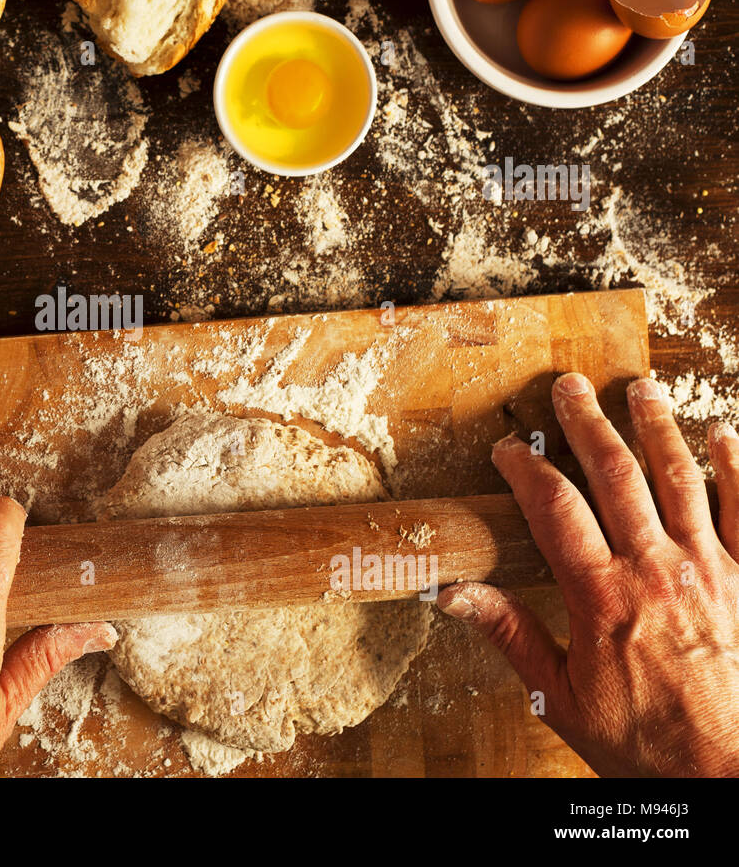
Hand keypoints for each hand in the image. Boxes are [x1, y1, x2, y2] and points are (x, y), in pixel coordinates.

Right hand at [438, 373, 738, 776]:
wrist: (729, 775)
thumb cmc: (648, 745)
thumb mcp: (560, 699)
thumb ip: (509, 635)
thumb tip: (452, 595)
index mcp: (602, 596)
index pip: (554, 507)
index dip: (527, 468)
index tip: (511, 449)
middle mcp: (657, 570)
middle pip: (616, 476)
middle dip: (588, 424)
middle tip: (570, 387)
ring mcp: (712, 570)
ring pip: (683, 479)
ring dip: (657, 428)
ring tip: (640, 389)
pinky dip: (738, 468)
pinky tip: (725, 435)